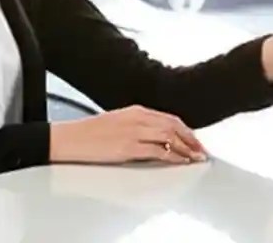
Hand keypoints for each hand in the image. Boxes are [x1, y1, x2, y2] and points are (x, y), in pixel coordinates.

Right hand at [50, 105, 208, 164]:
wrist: (70, 138)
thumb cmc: (89, 133)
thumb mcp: (118, 121)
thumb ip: (138, 125)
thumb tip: (155, 135)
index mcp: (136, 110)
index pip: (169, 118)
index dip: (186, 129)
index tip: (195, 139)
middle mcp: (138, 118)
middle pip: (174, 126)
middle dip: (191, 138)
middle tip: (201, 149)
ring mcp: (134, 132)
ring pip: (170, 137)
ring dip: (187, 148)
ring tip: (196, 157)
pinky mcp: (129, 147)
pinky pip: (159, 151)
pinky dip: (174, 156)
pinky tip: (181, 161)